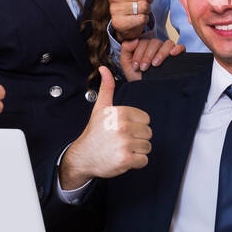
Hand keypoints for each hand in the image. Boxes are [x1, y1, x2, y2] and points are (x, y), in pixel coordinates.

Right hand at [58, 66, 151, 188]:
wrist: (83, 157)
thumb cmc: (94, 133)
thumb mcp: (100, 108)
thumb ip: (106, 88)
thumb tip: (104, 69)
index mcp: (120, 112)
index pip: (146, 119)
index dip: (136, 125)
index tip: (122, 129)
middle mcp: (122, 126)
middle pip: (148, 133)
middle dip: (137, 138)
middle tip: (121, 140)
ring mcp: (124, 143)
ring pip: (147, 147)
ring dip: (137, 150)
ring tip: (121, 148)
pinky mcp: (126, 159)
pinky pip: (144, 160)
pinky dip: (136, 162)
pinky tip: (123, 158)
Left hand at [119, 36, 184, 81]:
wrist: (146, 90)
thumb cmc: (137, 78)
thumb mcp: (127, 64)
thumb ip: (125, 49)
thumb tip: (134, 40)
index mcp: (145, 46)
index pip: (143, 41)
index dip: (138, 53)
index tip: (136, 66)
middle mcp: (157, 47)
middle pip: (155, 42)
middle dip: (147, 55)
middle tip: (144, 68)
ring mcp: (167, 51)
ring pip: (167, 43)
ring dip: (160, 54)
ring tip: (155, 65)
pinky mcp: (178, 57)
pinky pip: (181, 47)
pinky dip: (177, 48)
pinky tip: (172, 54)